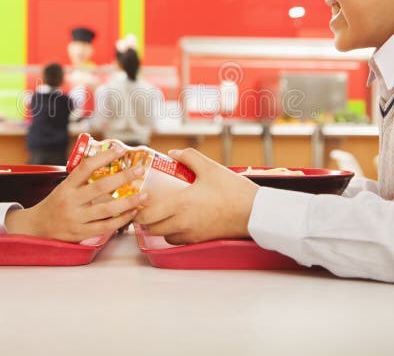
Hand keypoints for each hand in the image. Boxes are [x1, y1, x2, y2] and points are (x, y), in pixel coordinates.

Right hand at [5, 145, 146, 241]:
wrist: (36, 228)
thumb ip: (82, 179)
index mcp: (66, 186)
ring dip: (129, 201)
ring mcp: (76, 218)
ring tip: (144, 194)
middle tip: (139, 170)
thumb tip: (105, 160)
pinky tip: (132, 212)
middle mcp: (71, 201)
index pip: (86, 167)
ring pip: (107, 209)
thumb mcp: (63, 187)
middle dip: (123, 177)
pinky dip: (121, 220)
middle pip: (100, 187)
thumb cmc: (55, 204)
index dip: (103, 157)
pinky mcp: (81, 233)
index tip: (119, 150)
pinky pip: (106, 226)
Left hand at [134, 148, 258, 243]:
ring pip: (164, 235)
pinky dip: (173, 232)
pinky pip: (178, 239)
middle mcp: (182, 223)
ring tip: (162, 212)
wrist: (255, 213)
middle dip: (145, 218)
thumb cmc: (233, 190)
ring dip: (159, 226)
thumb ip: (189, 157)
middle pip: (151, 228)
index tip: (139, 199)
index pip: (147, 216)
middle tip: (147, 205)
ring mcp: (191, 234)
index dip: (137, 210)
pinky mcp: (200, 240)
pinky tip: (179, 219)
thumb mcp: (210, 167)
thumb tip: (173, 154)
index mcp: (180, 205)